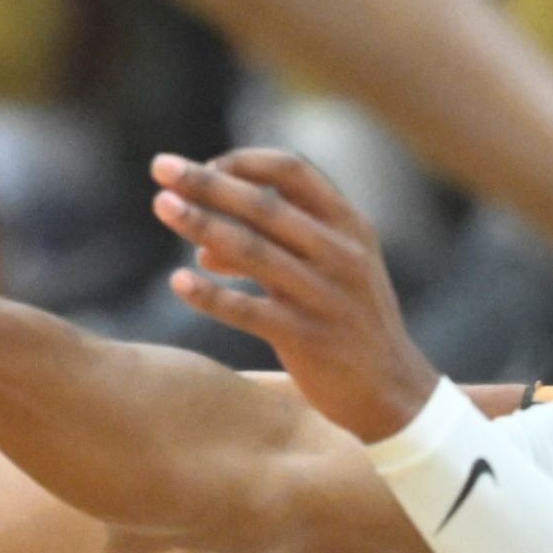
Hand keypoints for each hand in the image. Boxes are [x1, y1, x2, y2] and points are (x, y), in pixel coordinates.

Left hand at [148, 148, 441, 442]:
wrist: (392, 389)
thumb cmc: (350, 321)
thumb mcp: (333, 270)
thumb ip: (277, 249)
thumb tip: (203, 245)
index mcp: (349, 225)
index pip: (293, 172)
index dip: (244, 163)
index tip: (205, 165)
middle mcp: (339, 253)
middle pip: (263, 205)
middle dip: (207, 182)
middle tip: (160, 166)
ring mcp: (323, 296)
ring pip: (252, 251)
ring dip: (201, 225)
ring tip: (162, 206)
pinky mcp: (307, 338)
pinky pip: (248, 311)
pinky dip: (211, 296)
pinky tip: (178, 283)